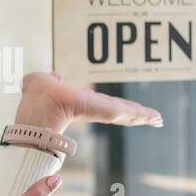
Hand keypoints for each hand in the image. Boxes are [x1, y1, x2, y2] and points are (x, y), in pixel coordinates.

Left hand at [14, 71, 164, 132]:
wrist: (40, 103)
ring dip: (144, 116)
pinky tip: (156, 117)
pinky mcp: (108, 112)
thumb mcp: (44, 82)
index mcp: (81, 102)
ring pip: (128, 114)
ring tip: (158, 119)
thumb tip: (55, 76)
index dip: (116, 107)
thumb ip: (50, 79)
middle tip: (152, 118)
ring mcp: (102, 112)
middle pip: (121, 112)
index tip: (126, 110)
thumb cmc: (37, 95)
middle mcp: (94, 109)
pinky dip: (143, 116)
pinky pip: (130, 114)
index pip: (103, 105)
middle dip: (137, 115)